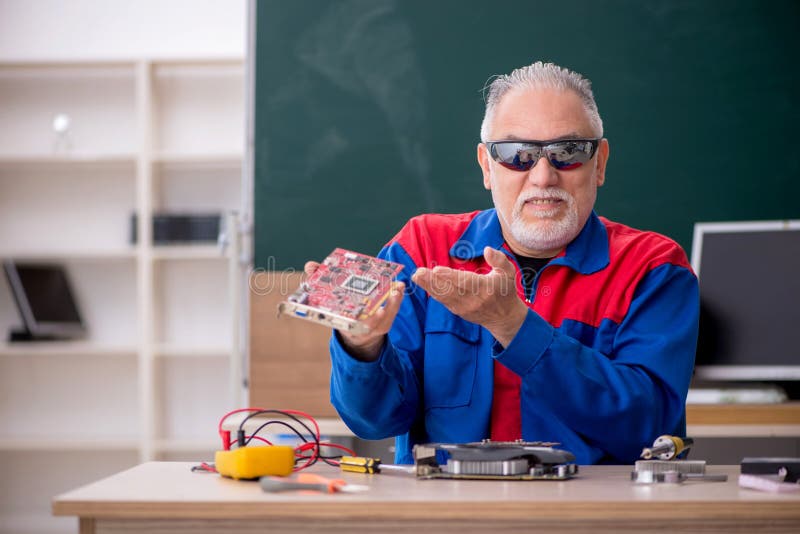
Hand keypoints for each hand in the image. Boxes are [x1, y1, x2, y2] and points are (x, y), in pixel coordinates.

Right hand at [303, 261, 404, 360]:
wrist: (354, 332)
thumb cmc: (341, 309)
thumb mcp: (328, 298)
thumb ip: (318, 280)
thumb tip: (309, 265)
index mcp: (342, 324)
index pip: (346, 323)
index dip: (350, 318)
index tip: (361, 315)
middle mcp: (358, 330)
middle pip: (369, 324)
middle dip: (376, 315)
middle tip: (385, 299)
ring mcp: (372, 328)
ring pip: (384, 320)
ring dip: (392, 304)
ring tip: (397, 288)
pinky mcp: (383, 325)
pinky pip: (392, 314)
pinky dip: (396, 301)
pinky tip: (399, 288)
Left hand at [410, 247, 527, 347]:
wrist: (504, 317)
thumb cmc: (505, 290)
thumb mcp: (509, 272)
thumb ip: (499, 259)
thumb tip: (487, 249)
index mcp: (486, 288)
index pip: (465, 282)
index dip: (450, 276)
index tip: (436, 269)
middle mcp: (474, 300)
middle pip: (450, 290)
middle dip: (433, 281)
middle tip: (419, 272)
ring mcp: (465, 308)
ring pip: (444, 296)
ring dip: (429, 286)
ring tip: (417, 276)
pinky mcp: (459, 312)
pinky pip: (444, 301)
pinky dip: (433, 293)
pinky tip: (424, 284)